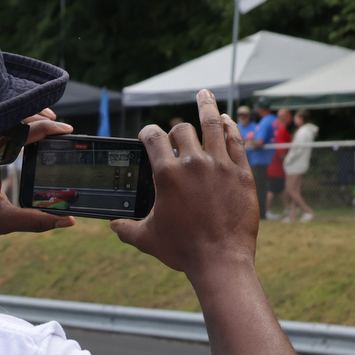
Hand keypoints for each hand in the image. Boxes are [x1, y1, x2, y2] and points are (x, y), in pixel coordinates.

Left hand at [0, 110, 76, 241]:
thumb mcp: (5, 221)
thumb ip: (36, 221)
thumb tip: (69, 222)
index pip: (17, 131)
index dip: (44, 127)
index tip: (63, 128)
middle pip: (8, 115)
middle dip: (34, 113)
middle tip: (55, 120)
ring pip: (1, 117)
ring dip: (24, 115)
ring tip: (47, 120)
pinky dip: (14, 124)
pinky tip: (30, 129)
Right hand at [112, 88, 258, 277]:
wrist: (220, 260)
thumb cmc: (183, 251)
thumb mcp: (147, 239)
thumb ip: (127, 229)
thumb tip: (112, 226)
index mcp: (167, 175)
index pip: (152, 137)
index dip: (147, 132)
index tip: (148, 135)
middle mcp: (193, 163)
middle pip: (182, 130)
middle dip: (175, 130)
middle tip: (176, 135)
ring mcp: (220, 165)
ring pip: (213, 124)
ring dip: (206, 106)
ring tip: (204, 94)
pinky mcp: (241, 172)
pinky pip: (236, 141)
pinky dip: (230, 127)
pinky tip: (227, 120)